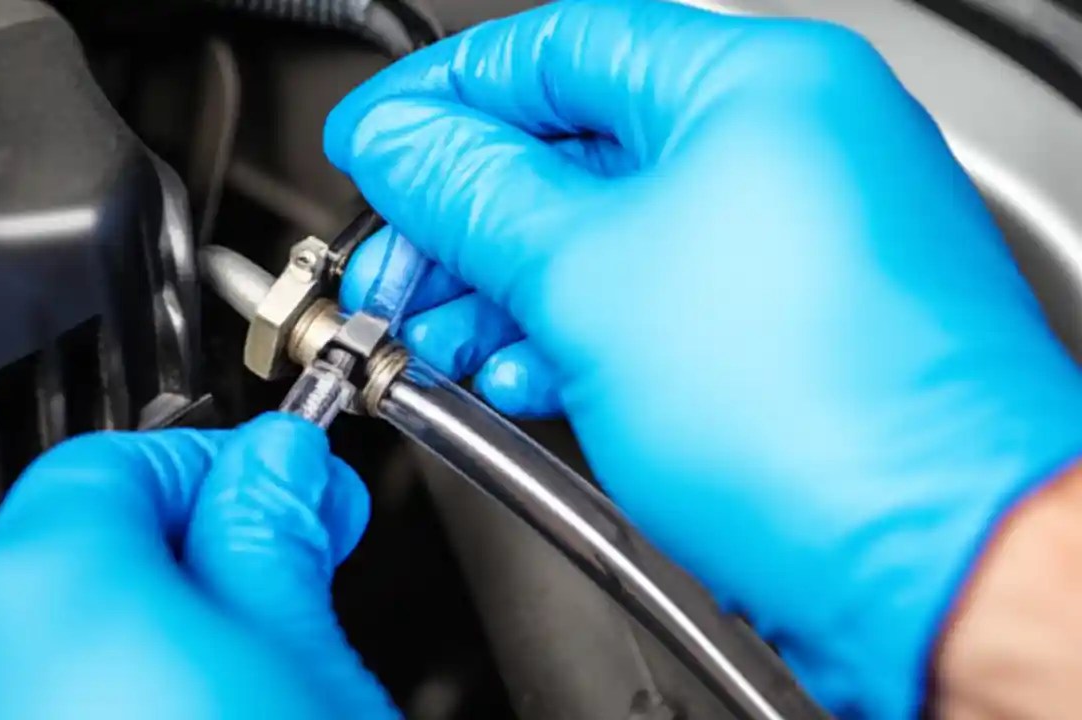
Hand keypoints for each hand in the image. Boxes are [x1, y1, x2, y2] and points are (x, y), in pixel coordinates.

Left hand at [0, 414, 396, 719]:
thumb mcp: (307, 668)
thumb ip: (278, 535)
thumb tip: (279, 464)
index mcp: (40, 588)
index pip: (124, 461)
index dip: (224, 469)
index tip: (290, 493)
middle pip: (67, 548)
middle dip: (179, 556)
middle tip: (278, 590)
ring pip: (27, 639)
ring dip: (122, 636)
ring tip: (220, 687)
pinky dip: (63, 702)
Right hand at [325, 1, 1081, 715]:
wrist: (934, 565)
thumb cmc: (816, 416)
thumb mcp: (584, 275)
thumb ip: (471, 193)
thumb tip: (401, 143)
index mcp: (754, 85)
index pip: (557, 46)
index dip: (442, 95)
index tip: (373, 140)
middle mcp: (787, 146)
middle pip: (577, 147)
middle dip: (462, 214)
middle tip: (392, 263)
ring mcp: (790, 241)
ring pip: (608, 234)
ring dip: (505, 285)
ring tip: (435, 335)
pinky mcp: (783, 328)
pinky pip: (652, 300)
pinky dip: (573, 330)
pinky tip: (519, 371)